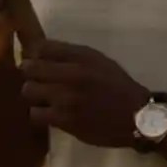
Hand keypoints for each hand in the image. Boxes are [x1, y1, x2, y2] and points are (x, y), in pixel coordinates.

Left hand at [19, 39, 150, 148]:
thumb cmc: (118, 86)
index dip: (35, 53)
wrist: (136, 117)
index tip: (36, 59)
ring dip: (33, 94)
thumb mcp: (100, 61)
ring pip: (29, 91)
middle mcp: (72, 74)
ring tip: (42, 98)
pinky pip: (36, 114)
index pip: (43, 46)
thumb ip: (73, 55)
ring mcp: (66, 98)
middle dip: (29, 72)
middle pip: (29, 68)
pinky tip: (48, 114)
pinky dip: (39, 113)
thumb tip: (43, 51)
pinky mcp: (64, 120)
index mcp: (81, 57)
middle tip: (35, 79)